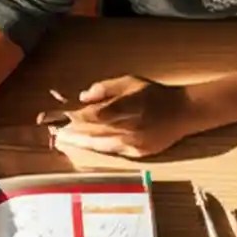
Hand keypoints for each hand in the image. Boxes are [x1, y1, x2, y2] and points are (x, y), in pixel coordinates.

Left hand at [52, 76, 187, 157]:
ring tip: (62, 139)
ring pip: (99, 144)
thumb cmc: (154, 94)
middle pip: (92, 131)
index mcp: (126, 106)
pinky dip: (96, 148)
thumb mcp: (130, 82)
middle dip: (70, 131)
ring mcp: (133, 143)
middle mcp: (129, 127)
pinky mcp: (137, 154)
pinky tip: (84, 145)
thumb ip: (105, 88)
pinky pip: (111, 151)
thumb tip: (82, 97)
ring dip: (79, 142)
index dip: (72, 116)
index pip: (92, 114)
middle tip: (52, 130)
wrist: (183, 112)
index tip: (57, 115)